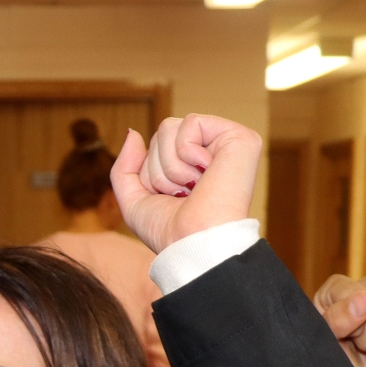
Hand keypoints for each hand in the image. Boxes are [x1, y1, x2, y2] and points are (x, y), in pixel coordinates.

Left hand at [111, 114, 262, 254]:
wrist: (193, 243)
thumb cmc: (167, 231)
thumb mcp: (133, 200)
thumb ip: (125, 167)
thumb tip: (133, 132)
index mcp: (192, 166)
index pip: (153, 147)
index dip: (149, 174)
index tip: (171, 199)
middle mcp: (211, 152)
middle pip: (160, 134)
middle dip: (159, 169)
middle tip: (184, 194)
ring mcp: (227, 143)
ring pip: (169, 127)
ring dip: (171, 166)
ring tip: (194, 186)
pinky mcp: (240, 137)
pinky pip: (190, 123)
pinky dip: (186, 153)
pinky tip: (206, 172)